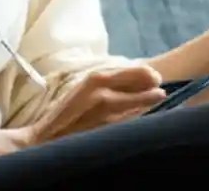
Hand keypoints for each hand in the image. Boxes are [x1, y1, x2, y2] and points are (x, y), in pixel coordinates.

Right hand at [18, 66, 165, 146]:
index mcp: (97, 77)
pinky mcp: (109, 129)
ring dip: (149, 103)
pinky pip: (131, 121)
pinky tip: (140, 115)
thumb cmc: (66, 111)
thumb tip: (133, 78)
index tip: (155, 78)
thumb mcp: (84, 87)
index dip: (149, 74)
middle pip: (142, 88)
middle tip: (159, 90)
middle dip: (153, 90)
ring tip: (155, 100)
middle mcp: (105, 93)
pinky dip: (138, 116)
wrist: (48, 137)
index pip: (136, 72)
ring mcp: (108, 113)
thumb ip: (106, 82)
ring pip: (140, 106)